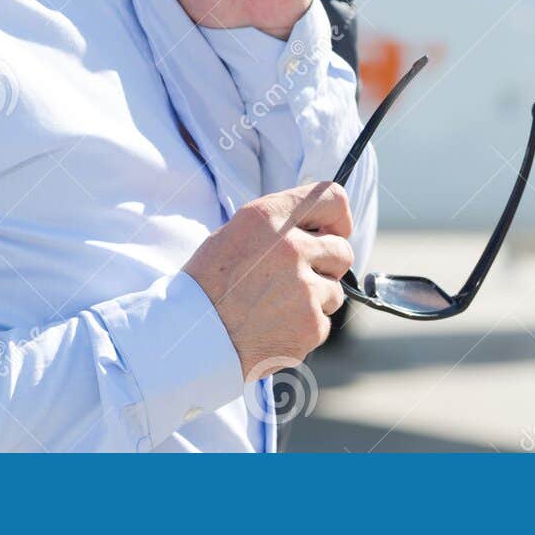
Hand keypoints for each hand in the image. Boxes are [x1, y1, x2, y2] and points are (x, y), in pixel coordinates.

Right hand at [181, 181, 353, 378]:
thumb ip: (278, 226)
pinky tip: (274, 328)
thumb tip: (318, 230)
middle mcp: (291, 247)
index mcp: (268, 216)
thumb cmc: (207, 286)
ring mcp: (304, 287)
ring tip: (275, 308)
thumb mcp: (234, 235)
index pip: (332, 198)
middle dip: (327, 265)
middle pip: (342, 250)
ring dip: (315, 299)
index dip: (338, 217)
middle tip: (299, 278)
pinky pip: (323, 323)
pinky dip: (304, 328)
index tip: (335, 231)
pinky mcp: (310, 324)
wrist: (193, 337)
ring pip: (335, 291)